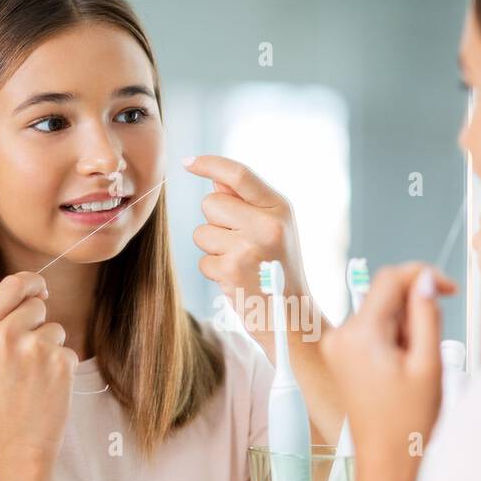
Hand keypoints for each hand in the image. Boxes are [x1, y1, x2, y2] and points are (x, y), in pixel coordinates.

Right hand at [0, 271, 76, 480]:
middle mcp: (5, 335)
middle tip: (28, 358)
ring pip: (56, 330)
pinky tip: (46, 389)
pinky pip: (69, 352)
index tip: (41, 291)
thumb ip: (0, 325)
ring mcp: (34, 348)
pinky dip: (62, 369)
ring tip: (33, 379)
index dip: (32, 283)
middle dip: (40, 325)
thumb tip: (34, 294)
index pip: (12, 284)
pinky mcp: (60, 362)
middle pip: (37, 306)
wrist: (14, 445)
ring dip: (51, 350)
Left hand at [185, 155, 318, 342]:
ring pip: (202, 232)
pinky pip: (203, 260)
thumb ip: (248, 202)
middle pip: (211, 203)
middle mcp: (266, 225)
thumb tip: (214, 180)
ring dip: (213, 248)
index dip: (209, 164)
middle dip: (215, 221)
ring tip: (240, 263)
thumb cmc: (279, 270)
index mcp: (279, 208)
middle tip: (239, 243)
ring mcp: (248, 248)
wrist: (293, 317)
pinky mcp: (231, 271)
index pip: (239, 175)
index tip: (187, 163)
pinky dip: (214, 270)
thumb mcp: (276, 229)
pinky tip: (237, 280)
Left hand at [320, 262, 456, 480]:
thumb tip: (424, 281)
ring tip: (413, 366)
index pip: (389, 279)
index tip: (448, 289)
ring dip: (404, 327)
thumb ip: (427, 315)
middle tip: (427, 348)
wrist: (387, 459)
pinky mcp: (341, 356)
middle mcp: (340, 336)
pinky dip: (392, 339)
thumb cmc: (409, 422)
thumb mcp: (429, 363)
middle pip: (384, 296)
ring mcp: (337, 347)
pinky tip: (401, 368)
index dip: (422, 275)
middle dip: (413, 311)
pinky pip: (371, 330)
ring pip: (380, 313)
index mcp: (360, 335)